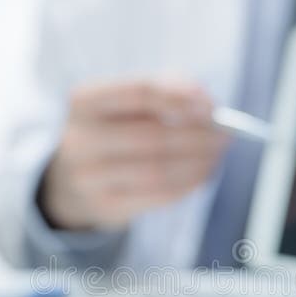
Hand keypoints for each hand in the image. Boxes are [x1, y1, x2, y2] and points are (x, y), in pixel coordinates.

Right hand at [40, 79, 227, 229]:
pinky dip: (188, 184)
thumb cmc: (110, 132)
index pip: (139, 92)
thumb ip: (164, 90)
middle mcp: (81, 140)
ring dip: (198, 162)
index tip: (211, 105)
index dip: (180, 97)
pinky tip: (203, 174)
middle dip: (198, 135)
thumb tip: (202, 98)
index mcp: (84, 102)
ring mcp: (89, 178)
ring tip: (217, 155)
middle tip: (225, 135)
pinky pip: (158, 195)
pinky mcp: (105, 207)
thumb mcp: (123, 104)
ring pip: (158, 170)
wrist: (70, 182)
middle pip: (153, 135)